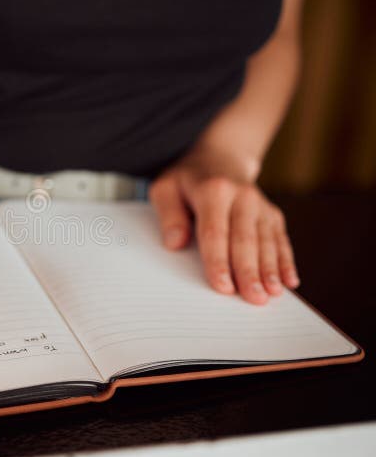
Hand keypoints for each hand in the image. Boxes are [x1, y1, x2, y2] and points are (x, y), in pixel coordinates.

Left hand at [149, 148, 298, 303]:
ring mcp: (260, 204)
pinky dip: (286, 261)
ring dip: (270, 270)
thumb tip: (175, 243)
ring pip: (266, 241)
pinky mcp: (271, 214)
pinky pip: (280, 239)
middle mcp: (242, 196)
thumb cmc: (187, 180)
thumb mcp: (166, 188)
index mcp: (213, 190)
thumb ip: (168, 215)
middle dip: (250, 272)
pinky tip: (290, 281)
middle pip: (245, 240)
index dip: (219, 261)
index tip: (222, 286)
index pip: (215, 232)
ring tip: (272, 294)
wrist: (220, 157)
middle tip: (253, 299)